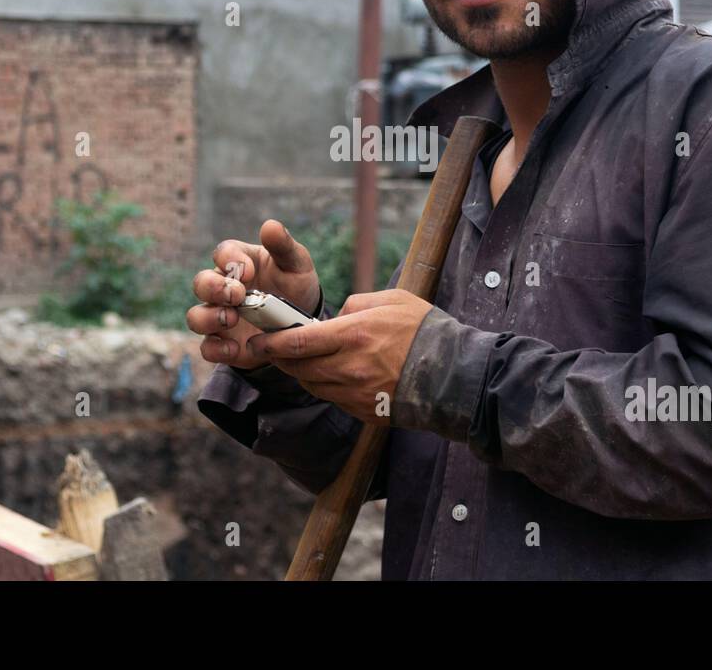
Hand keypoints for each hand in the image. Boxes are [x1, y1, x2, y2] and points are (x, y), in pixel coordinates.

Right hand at [186, 219, 319, 370]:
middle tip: (237, 295)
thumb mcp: (296, 264)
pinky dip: (216, 349)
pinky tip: (235, 348)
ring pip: (195, 317)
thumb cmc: (294, 284)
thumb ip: (283, 246)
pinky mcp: (224, 343)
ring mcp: (220, 316)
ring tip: (232, 319)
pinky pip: (207, 348)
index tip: (250, 271)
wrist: (302, 323)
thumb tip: (270, 226)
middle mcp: (223, 288)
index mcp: (239, 262)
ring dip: (209, 318)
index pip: (222, 253)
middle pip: (200, 283)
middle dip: (214, 288)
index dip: (230, 260)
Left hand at [247, 289, 432, 424]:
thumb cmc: (426, 331)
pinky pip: (332, 398)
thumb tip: (333, 317)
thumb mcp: (392, 300)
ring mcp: (356, 394)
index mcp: (354, 335)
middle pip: (297, 367)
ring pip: (312, 384)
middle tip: (270, 349)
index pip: (297, 342)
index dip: (270, 343)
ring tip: (301, 359)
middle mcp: (350, 367)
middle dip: (278, 358)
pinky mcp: (364, 412)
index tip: (256, 340)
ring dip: (301, 372)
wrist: (455, 375)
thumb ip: (355, 304)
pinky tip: (330, 373)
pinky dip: (324, 385)